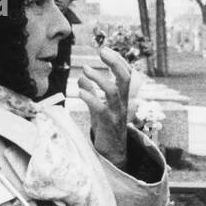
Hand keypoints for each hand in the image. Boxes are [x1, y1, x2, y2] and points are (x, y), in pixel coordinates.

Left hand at [77, 45, 132, 165]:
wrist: (112, 155)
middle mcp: (122, 103)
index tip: (105, 50)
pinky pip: (101, 109)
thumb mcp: (98, 108)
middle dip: (116, 63)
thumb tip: (82, 79)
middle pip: (126, 79)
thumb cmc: (106, 129)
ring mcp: (116, 114)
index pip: (126, 74)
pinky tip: (79, 93)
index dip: (118, 61)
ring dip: (99, 78)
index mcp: (122, 97)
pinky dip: (90, 98)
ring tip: (85, 69)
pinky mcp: (108, 125)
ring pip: (113, 92)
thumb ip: (92, 93)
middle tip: (103, 51)